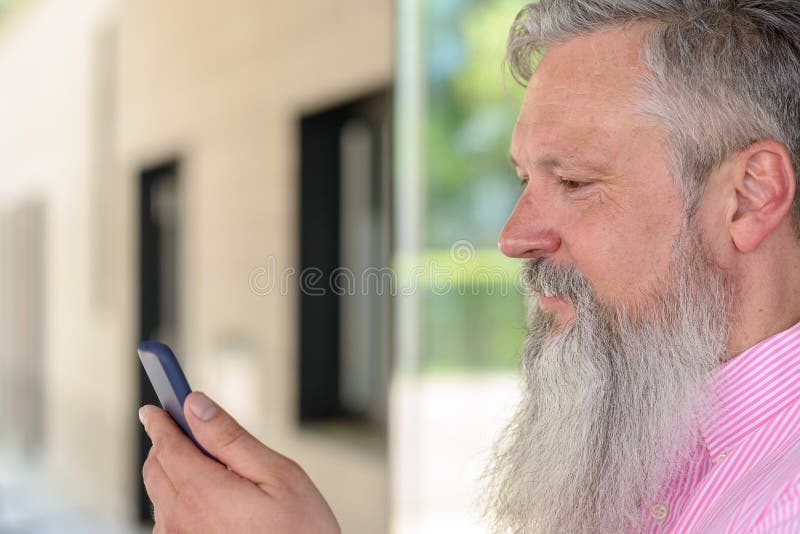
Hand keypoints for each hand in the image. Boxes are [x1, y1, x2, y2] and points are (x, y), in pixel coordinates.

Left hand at [139, 392, 340, 533]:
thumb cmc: (300, 533)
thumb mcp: (279, 474)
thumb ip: (231, 438)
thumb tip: (197, 406)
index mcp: (202, 492)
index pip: (166, 445)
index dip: (160, 421)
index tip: (154, 409)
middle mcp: (180, 520)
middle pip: (156, 468)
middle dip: (167, 444)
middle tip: (187, 430)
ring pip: (161, 495)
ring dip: (175, 475)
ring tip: (213, 472)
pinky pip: (169, 522)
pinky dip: (181, 502)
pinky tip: (212, 503)